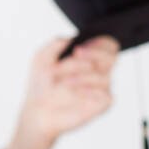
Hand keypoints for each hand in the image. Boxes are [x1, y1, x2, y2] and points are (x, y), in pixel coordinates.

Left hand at [0, 36, 117, 148]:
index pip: (107, 45)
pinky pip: (106, 95)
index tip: (78, 47)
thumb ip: (54, 44)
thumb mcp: (41, 59)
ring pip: (105, 76)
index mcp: (88, 58)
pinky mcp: (100, 104)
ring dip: (82, 76)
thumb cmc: (41, 85)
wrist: (36, 110)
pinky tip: (75, 92)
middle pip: (112, 56)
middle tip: (77, 54)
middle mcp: (98, 71)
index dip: (99, 42)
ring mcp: (100, 88)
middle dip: (95, 53)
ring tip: (64, 82)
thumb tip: (69, 39)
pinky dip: (89, 91)